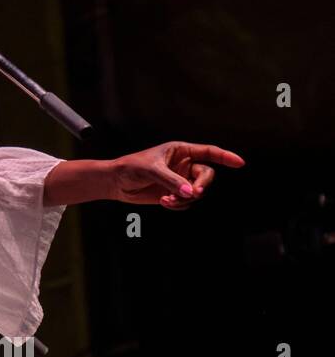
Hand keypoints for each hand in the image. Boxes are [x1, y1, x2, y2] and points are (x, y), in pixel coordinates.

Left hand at [107, 141, 244, 209]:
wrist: (116, 183)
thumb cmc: (131, 168)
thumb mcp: (151, 169)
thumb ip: (172, 180)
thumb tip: (190, 193)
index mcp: (181, 150)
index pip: (209, 152)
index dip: (226, 156)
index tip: (240, 163)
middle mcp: (184, 165)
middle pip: (207, 175)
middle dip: (202, 186)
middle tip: (193, 194)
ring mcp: (180, 180)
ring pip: (197, 192)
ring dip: (185, 199)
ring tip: (167, 200)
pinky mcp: (174, 194)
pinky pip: (186, 202)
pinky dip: (179, 205)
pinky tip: (164, 202)